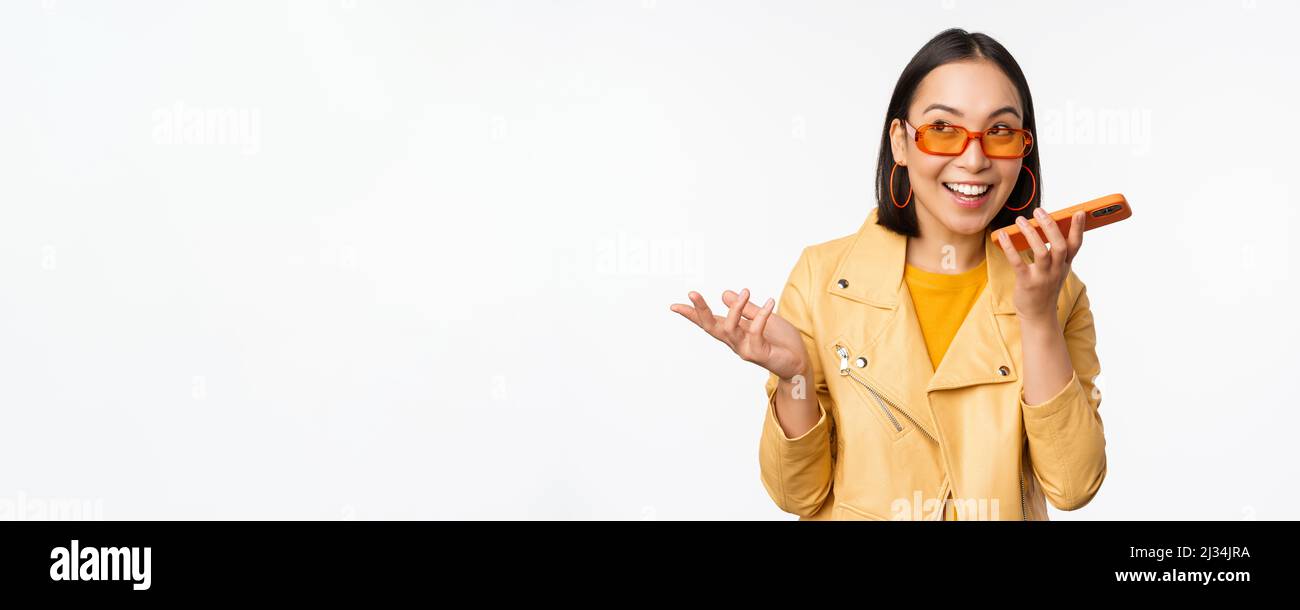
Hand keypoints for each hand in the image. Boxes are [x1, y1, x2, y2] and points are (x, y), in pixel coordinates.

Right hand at [669, 288, 808, 380]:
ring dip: (735, 310)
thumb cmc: (781, 341)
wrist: (798, 362)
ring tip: (745, 291)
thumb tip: (725, 294)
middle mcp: (735, 343)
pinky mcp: (759, 354)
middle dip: (700, 311)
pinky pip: (756, 332)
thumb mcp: (763, 318)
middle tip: (692, 293)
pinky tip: (770, 302)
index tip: (674, 306)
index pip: (709, 322)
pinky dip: (762, 316)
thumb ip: (746, 309)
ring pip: (730, 329)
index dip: (692, 314)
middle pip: (711, 327)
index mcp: (734, 333)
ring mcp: (745, 349)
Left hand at [994, 208, 1084, 322]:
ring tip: (1020, 220)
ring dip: (1030, 234)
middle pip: (1059, 245)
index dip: (1078, 228)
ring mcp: (1042, 277)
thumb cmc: (1046, 287)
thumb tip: (1049, 226)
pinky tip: (1003, 236)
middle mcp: (1056, 270)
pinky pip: (1018, 263)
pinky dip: (1010, 248)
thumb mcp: (1057, 270)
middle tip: (1040, 211)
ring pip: (1041, 252)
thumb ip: (1057, 252)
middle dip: (1050, 227)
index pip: (1075, 244)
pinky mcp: (1026, 282)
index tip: (1079, 212)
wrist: (1039, 315)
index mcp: (1065, 264)